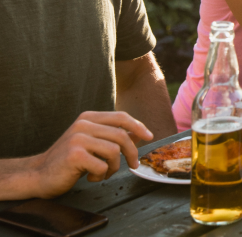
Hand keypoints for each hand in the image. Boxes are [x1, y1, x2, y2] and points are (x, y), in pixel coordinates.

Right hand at [30, 112, 152, 197]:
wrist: (38, 175)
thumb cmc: (69, 160)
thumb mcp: (91, 142)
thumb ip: (111, 135)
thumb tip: (138, 133)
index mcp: (88, 118)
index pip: (121, 117)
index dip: (138, 126)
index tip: (149, 137)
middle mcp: (83, 124)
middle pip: (122, 136)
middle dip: (132, 153)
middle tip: (133, 165)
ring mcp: (78, 138)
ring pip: (114, 152)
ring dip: (113, 167)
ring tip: (103, 173)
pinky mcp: (75, 155)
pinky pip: (102, 166)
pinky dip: (100, 176)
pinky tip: (89, 177)